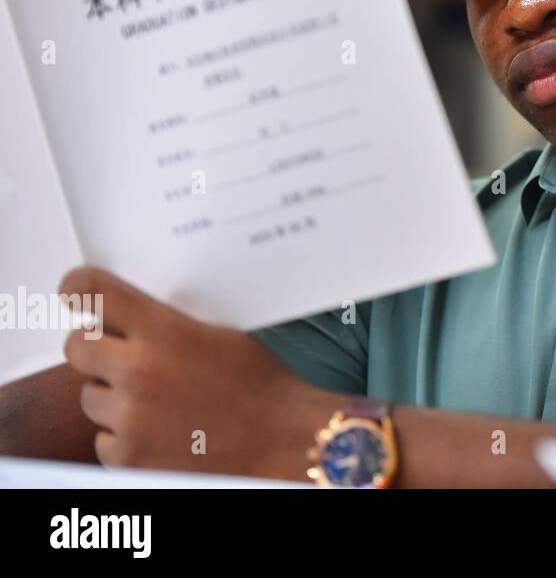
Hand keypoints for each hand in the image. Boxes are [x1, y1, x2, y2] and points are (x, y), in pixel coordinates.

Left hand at [60, 266, 343, 480]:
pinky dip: (125, 437)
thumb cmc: (262, 383)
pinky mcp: (129, 460)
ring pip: (90, 396)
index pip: (92, 293)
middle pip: (77, 346)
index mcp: (164, 332)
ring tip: (157, 400)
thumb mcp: (220, 333)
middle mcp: (139, 373)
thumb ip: (166, 323)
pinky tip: (163, 432)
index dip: (78, 289)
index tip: (75, 291)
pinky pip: (104, 440)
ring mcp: (130, 420)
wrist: (286, 440)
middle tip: (122, 352)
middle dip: (96, 347)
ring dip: (114, 395)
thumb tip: (125, 313)